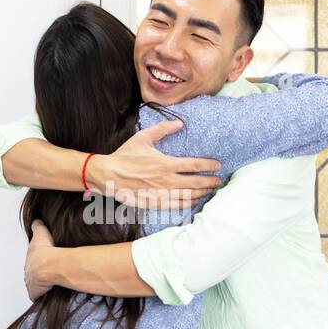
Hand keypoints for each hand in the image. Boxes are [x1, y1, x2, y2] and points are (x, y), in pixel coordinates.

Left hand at [24, 219, 55, 299]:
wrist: (50, 266)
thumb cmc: (47, 252)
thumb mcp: (41, 233)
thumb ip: (37, 226)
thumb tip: (36, 220)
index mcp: (29, 259)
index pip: (31, 261)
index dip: (37, 261)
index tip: (42, 262)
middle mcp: (28, 271)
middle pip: (32, 274)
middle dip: (38, 274)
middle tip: (48, 273)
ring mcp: (30, 283)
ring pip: (34, 285)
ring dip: (41, 284)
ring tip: (51, 283)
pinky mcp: (35, 293)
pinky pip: (37, 295)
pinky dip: (42, 294)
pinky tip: (50, 292)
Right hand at [89, 119, 222, 208]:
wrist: (108, 175)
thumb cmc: (125, 156)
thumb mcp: (143, 137)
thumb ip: (163, 129)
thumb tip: (180, 123)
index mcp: (165, 163)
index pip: (194, 165)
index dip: (209, 165)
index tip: (218, 165)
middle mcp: (166, 180)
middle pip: (196, 182)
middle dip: (210, 182)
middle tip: (219, 181)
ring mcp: (161, 194)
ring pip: (188, 196)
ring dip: (202, 193)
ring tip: (210, 191)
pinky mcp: (155, 203)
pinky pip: (176, 205)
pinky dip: (188, 203)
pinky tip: (194, 201)